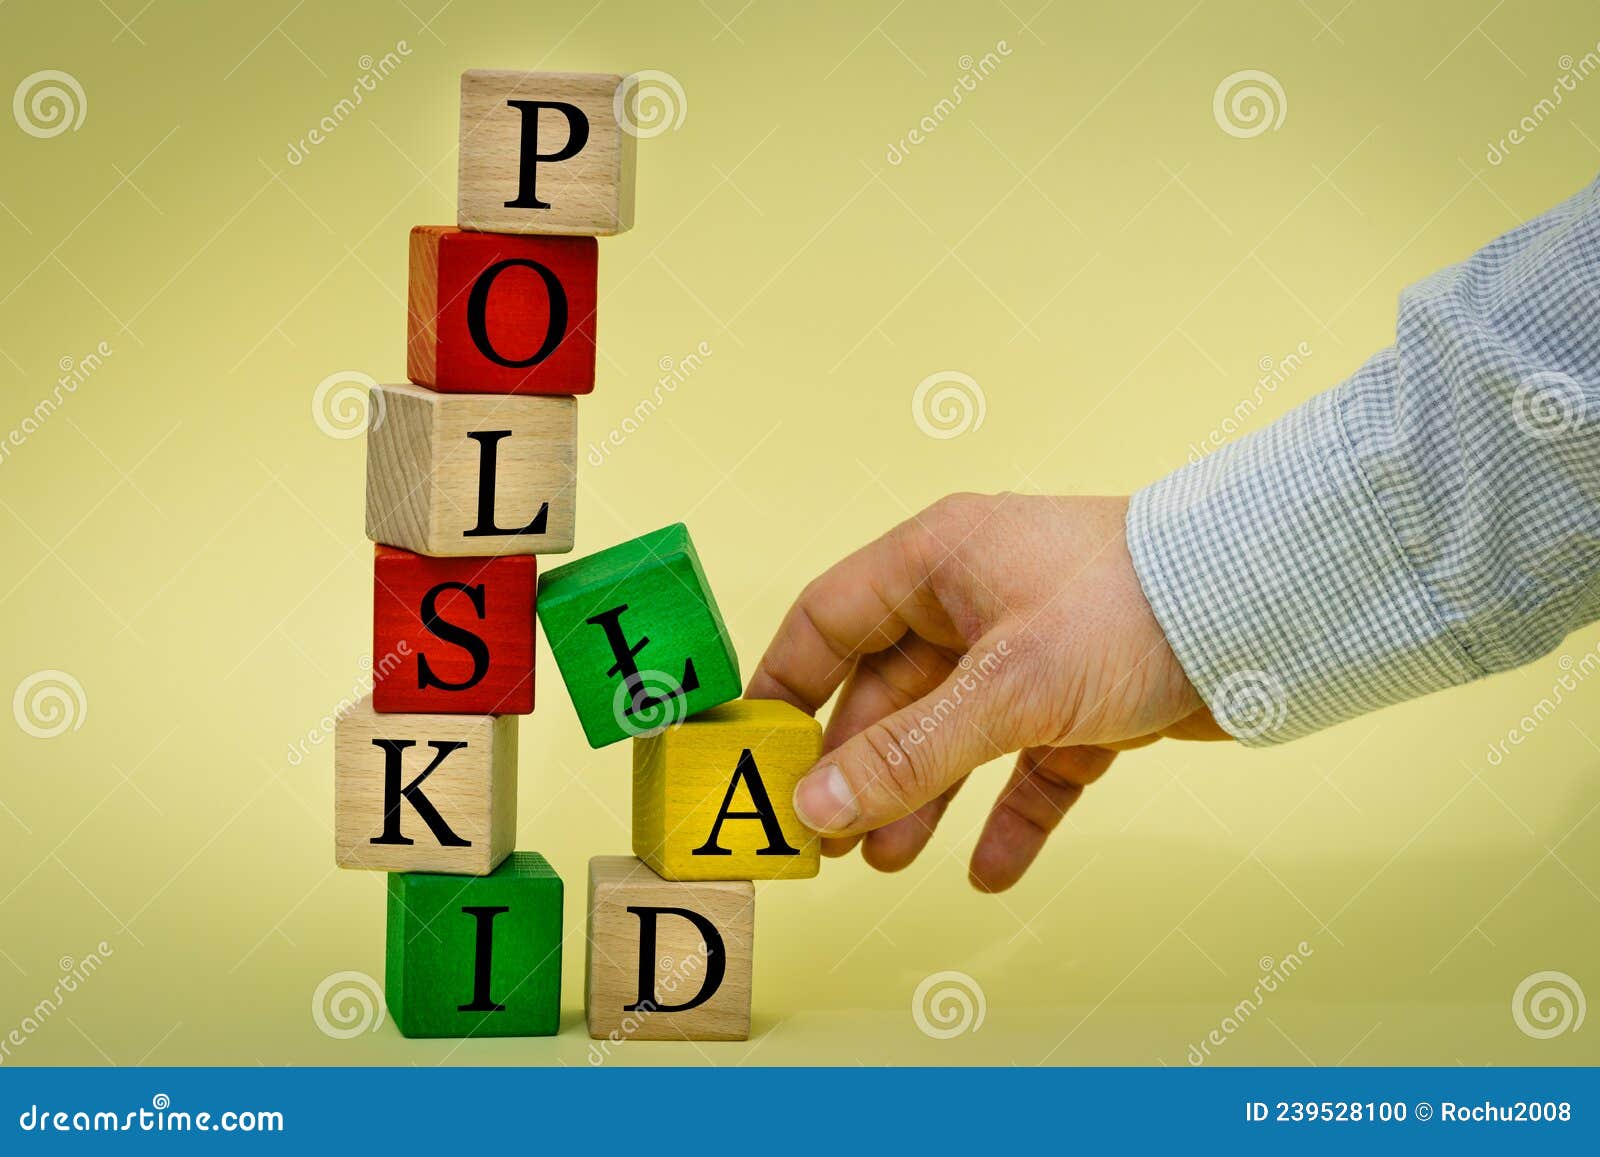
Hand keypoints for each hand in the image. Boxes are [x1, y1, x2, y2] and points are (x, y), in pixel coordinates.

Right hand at [746, 492, 1227, 891]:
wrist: (1270, 611)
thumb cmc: (1133, 606)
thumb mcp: (1006, 686)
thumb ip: (910, 751)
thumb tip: (816, 805)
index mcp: (939, 561)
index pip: (830, 619)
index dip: (786, 686)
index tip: (753, 753)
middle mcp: (976, 601)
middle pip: (889, 690)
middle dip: (859, 766)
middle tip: (824, 836)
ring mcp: (1030, 651)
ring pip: (954, 733)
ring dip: (921, 798)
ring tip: (886, 861)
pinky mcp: (1085, 699)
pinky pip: (1029, 764)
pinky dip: (1008, 813)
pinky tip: (990, 870)